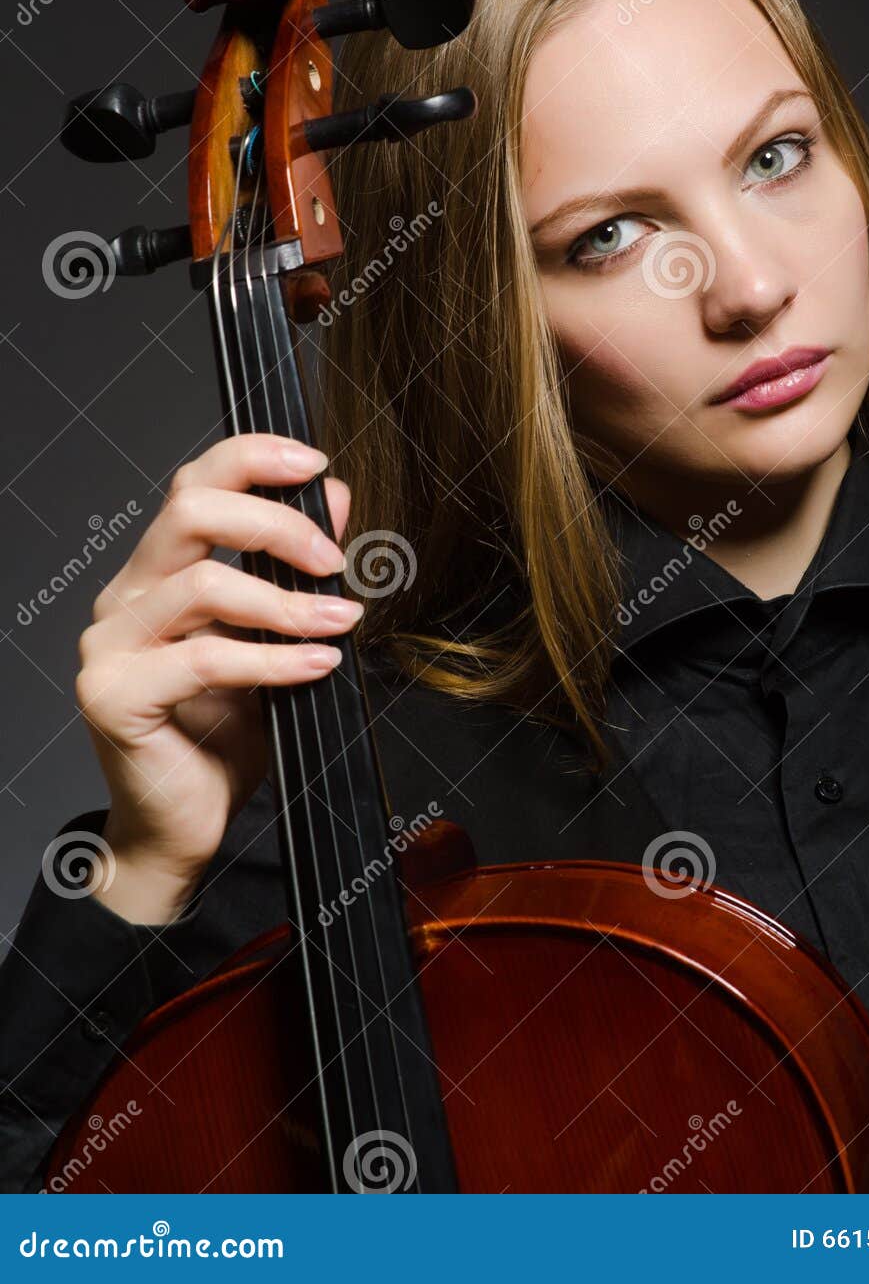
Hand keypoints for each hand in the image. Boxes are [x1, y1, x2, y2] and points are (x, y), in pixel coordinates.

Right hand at [73, 434, 361, 920]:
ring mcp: (110, 645)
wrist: (180, 825)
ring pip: (204, 585)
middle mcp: (124, 597)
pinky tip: (318, 664)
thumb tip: (335, 498)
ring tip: (341, 621)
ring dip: (288, 602)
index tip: (314, 466)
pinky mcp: (114, 695)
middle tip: (333, 561)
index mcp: (155, 573)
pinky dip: (274, 658)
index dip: (252, 459)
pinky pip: (206, 658)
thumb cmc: (223, 734)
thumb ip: (294, 570)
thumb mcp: (273, 640)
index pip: (193, 485)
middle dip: (276, 524)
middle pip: (190, 511)